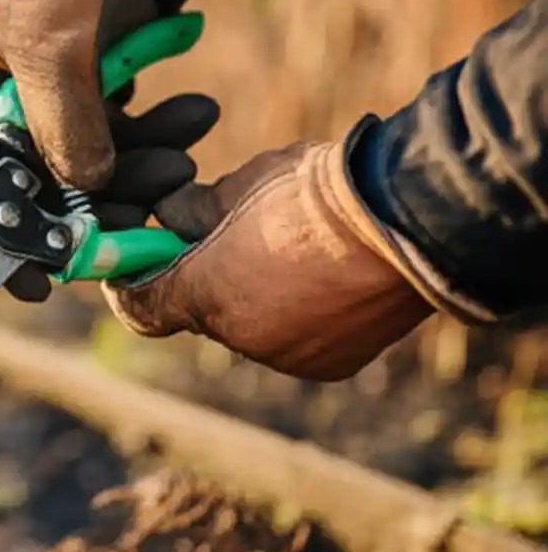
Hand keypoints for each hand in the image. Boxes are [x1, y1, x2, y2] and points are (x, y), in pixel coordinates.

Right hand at [0, 0, 210, 300]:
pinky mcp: (104, 97)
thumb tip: (90, 184)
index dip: (3, 246)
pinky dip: (168, 132)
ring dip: (152, 165)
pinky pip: (133, 138)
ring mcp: (60, 111)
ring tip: (196, 127)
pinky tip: (200, 111)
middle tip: (166, 199)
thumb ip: (63, 115)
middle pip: (53, 193)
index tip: (40, 286)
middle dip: (110, 201)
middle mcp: (10, 120)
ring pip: (102, 171)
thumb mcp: (45, 36)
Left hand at [103, 128, 437, 380]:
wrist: (416, 220)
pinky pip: (294, 344)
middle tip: (232, 242)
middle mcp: (240, 338)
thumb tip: (172, 218)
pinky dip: (298, 319)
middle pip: (200, 315)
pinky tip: (322, 280)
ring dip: (255, 302)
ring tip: (290, 256)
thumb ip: (195, 210)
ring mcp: (287, 358)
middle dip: (206, 282)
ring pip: (249, 331)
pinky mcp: (328, 367)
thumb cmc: (323, 190)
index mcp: (207, 291)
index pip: (141, 306)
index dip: (136, 280)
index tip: (141, 258)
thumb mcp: (244, 184)